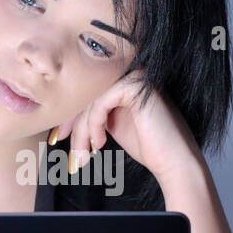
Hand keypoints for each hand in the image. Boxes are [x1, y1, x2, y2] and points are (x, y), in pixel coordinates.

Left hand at [49, 68, 201, 184]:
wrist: (173, 160)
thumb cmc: (148, 146)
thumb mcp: (111, 125)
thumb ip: (93, 114)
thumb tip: (62, 117)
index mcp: (124, 80)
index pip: (88, 92)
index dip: (71, 115)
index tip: (59, 136)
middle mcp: (129, 72)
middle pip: (87, 94)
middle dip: (74, 126)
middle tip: (72, 153)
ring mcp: (134, 76)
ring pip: (91, 100)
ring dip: (82, 132)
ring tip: (83, 155)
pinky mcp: (135, 85)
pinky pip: (100, 102)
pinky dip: (94, 125)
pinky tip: (101, 142)